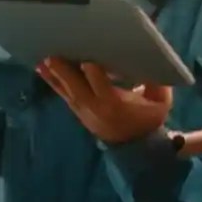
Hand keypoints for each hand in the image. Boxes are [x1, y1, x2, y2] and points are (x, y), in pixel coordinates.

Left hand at [38, 57, 172, 145]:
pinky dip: (53, 82)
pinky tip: (42, 70)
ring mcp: (84, 111)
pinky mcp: (78, 110)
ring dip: (53, 77)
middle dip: (65, 73)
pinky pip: (64, 95)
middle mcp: (96, 108)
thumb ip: (156, 82)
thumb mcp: (160, 101)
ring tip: (41, 61)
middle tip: (52, 56)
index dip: (94, 73)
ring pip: (67, 92)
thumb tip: (150, 59)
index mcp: (116, 104)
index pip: (102, 88)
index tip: (87, 59)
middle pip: (77, 89)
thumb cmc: (148, 117)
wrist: (135, 144)